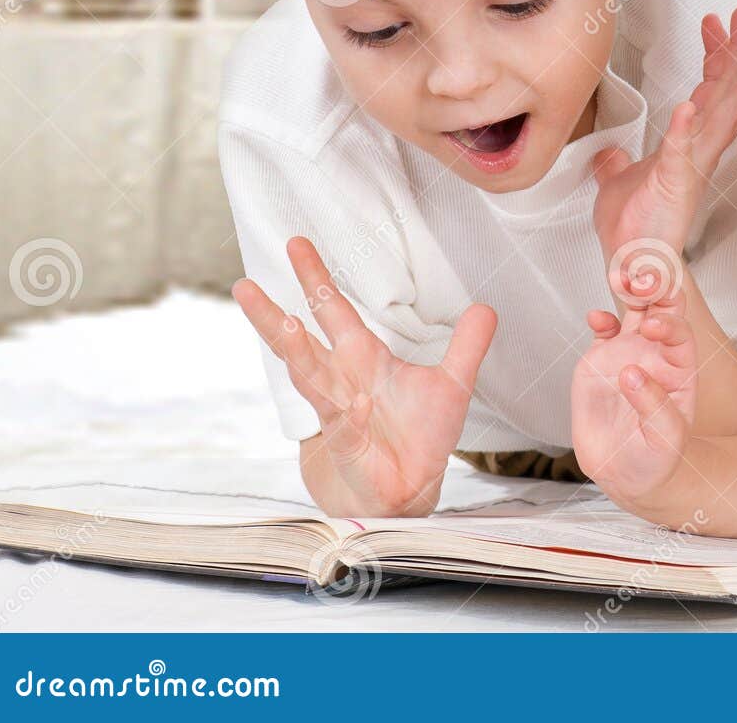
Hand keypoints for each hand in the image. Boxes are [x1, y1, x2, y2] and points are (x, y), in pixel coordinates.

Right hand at [232, 237, 495, 516]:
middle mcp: (342, 383)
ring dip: (295, 353)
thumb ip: (466, 345)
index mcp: (363, 361)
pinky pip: (346, 427)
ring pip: (309, 379)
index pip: (335, 312)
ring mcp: (339, 415)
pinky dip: (350, 415)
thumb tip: (487, 307)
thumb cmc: (418, 440)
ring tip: (280, 323)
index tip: (296, 243)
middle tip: (248, 282)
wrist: (409, 494)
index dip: (317, 279)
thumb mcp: (452, 386)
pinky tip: (353, 403)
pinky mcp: (349, 448)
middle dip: (279, 312)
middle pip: (305, 340)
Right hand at [570, 287, 696, 504]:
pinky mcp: (601, 361)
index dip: (668, 324)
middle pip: (661, 311)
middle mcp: (656, 355)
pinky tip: (596, 318)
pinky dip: (601, 320)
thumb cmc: (656, 458)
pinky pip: (604, 332)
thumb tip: (631, 372)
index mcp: (679, 370)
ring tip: (620, 279)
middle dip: (654, 291)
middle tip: (641, 282)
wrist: (626, 475)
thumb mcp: (665, 438)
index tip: (650, 327)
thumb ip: (652, 405)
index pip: (679, 335)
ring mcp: (628, 354)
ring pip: (633, 312)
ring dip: (629, 291)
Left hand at [591, 5, 736, 259]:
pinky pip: (682, 154)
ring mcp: (691, 169)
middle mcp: (698, 154)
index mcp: (687, 146)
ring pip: (723, 118)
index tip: (716, 25)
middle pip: (725, 93)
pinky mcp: (675, 187)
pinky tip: (689, 105)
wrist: (632, 267)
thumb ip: (617, 163)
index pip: (707, 92)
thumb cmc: (633, 231)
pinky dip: (686, 130)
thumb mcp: (617, 183)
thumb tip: (610, 152)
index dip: (714, 57)